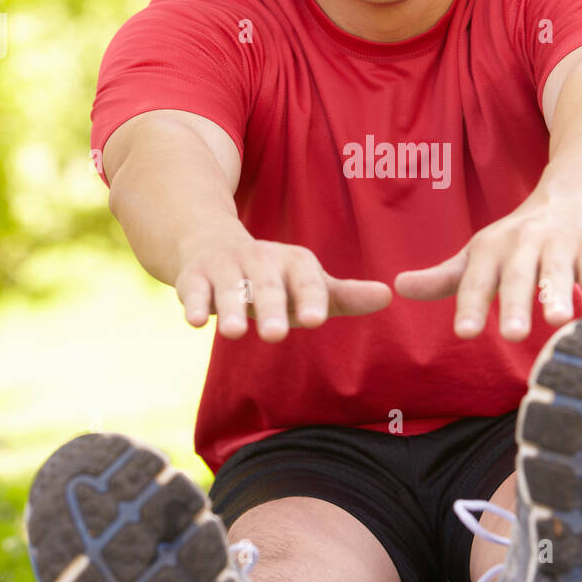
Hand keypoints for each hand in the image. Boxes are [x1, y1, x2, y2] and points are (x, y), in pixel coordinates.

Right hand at [175, 223, 391, 340]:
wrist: (212, 246)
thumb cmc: (273, 280)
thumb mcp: (308, 285)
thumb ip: (346, 296)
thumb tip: (389, 296)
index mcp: (294, 263)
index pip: (306, 281)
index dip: (311, 298)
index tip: (317, 319)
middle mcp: (260, 261)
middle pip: (267, 287)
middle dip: (270, 310)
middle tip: (275, 336)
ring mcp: (225, 267)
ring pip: (228, 289)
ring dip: (229, 309)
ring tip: (232, 333)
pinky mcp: (194, 277)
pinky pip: (193, 290)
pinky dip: (192, 304)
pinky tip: (195, 322)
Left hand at [392, 193, 581, 338]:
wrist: (572, 196)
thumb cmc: (517, 240)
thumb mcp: (478, 255)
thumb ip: (443, 278)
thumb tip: (397, 288)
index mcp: (491, 249)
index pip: (477, 281)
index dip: (470, 305)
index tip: (465, 332)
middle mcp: (524, 244)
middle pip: (518, 277)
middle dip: (514, 304)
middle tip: (511, 335)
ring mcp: (561, 243)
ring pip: (558, 272)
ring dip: (557, 294)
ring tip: (557, 321)